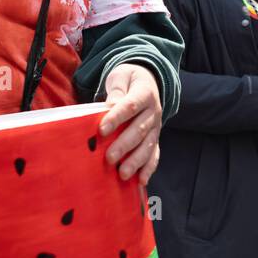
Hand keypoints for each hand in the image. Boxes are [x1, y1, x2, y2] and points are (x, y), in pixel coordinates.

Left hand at [99, 64, 162, 183]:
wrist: (147, 81)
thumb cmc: (128, 80)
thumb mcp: (121, 76)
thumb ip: (116, 90)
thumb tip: (110, 106)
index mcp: (144, 93)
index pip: (130, 106)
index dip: (116, 118)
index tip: (101, 130)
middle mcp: (153, 111)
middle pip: (139, 130)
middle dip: (124, 145)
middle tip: (109, 158)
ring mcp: (156, 127)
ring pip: (148, 145)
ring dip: (136, 161)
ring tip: (123, 174)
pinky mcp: (155, 138)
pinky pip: (155, 154)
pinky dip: (149, 168)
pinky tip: (141, 181)